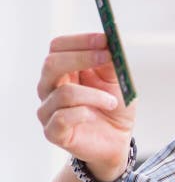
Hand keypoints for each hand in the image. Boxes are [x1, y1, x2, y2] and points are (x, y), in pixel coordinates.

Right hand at [37, 33, 136, 181]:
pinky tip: (96, 115)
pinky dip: (84, 113)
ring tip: (112, 102)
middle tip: (107, 57)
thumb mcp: (118, 81)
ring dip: (95, 95)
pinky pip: (62, 117)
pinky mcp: (53, 131)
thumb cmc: (114, 108)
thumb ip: (111, 63)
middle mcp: (50, 87)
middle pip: (52, 63)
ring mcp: (48, 109)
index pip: (59, 47)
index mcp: (63, 70)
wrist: (117, 141)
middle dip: (82, 58)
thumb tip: (110, 43)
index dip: (81, 41)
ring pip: (64, 93)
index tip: (105, 40)